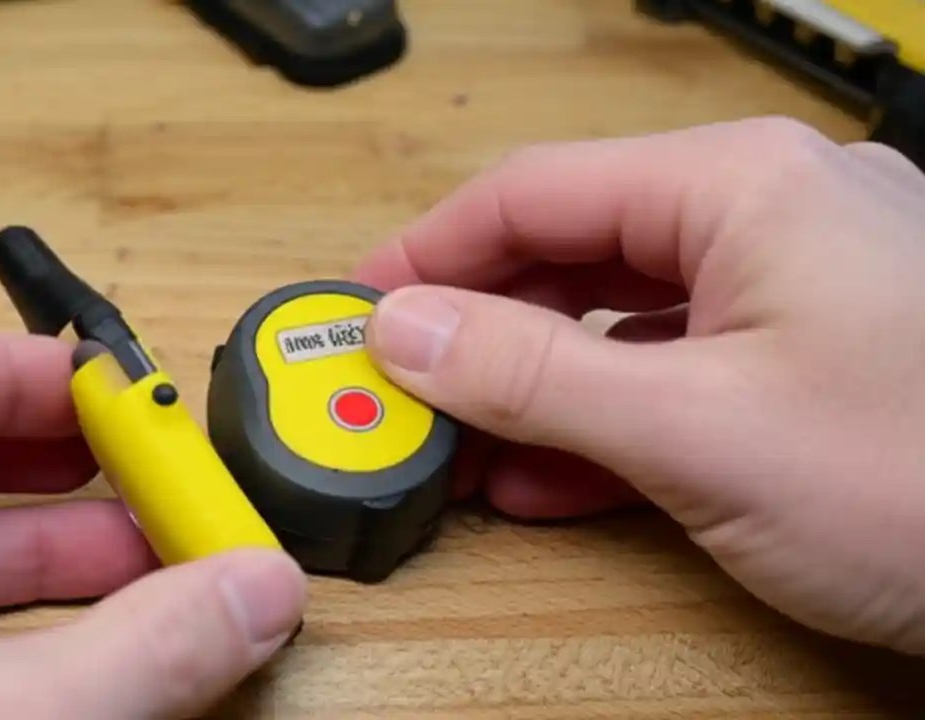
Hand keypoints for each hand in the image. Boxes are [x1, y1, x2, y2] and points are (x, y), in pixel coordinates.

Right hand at [352, 117, 924, 655]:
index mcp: (739, 185)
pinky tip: (549, 477)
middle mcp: (766, 212)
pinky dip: (604, 422)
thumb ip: (531, 375)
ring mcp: (794, 285)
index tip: (353, 315)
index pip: (532, 193)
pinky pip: (673, 369)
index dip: (426, 256)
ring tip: (458, 451)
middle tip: (396, 394)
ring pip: (617, 317)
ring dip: (532, 388)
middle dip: (475, 331)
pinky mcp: (808, 356)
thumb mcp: (694, 431)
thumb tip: (402, 331)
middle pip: (571, 251)